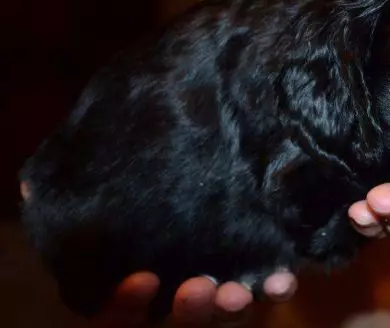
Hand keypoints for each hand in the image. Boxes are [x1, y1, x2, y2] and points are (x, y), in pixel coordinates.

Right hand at [19, 182, 296, 325]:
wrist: (207, 152)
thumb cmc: (141, 178)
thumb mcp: (103, 187)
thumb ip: (74, 194)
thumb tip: (34, 187)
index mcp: (137, 279)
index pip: (119, 312)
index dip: (124, 306)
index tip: (141, 279)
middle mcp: (177, 285)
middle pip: (181, 314)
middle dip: (191, 308)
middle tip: (199, 287)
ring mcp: (219, 278)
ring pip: (225, 306)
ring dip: (233, 303)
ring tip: (241, 290)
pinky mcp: (255, 259)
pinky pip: (267, 281)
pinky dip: (274, 284)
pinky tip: (282, 278)